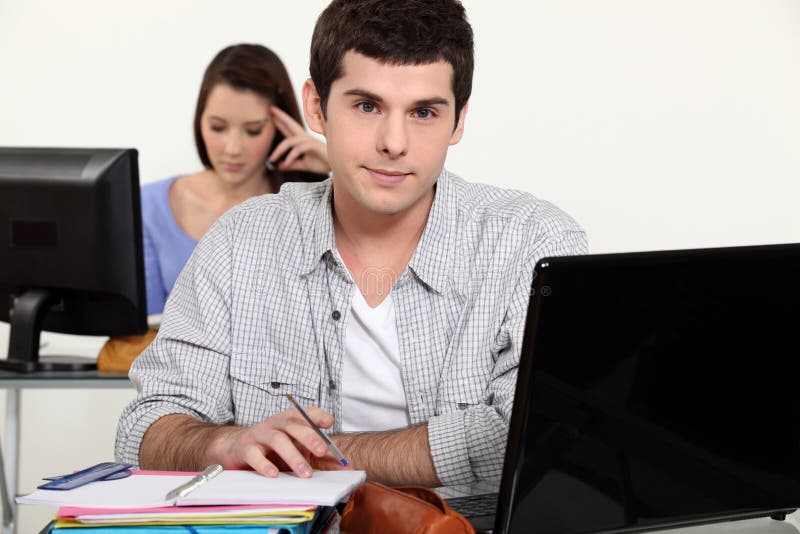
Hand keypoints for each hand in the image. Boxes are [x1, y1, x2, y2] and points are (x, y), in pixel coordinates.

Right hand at [214, 406, 347, 477]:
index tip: (329, 422)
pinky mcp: (246, 449)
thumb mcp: (297, 449)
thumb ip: (320, 456)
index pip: (305, 413)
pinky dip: (265, 465)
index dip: (317, 415)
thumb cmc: (273, 449)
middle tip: (322, 451)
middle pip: (293, 425)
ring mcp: (260, 434)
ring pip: (278, 440)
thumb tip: (344, 465)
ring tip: (305, 473)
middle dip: (309, 437)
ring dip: (293, 457)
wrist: (238, 449)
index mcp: (290, 420)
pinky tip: (274, 474)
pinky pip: (255, 455)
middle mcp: (275, 423)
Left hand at [269, 106, 329, 173]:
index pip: (289, 129)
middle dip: (281, 116)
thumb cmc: (323, 163)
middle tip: (270, 109)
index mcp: (303, 140)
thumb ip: (292, 164)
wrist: (337, 165)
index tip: (272, 116)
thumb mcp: (304, 165)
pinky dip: (291, 156)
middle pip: (291, 124)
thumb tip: (280, 166)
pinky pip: (298, 149)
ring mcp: (309, 140)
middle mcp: (305, 138)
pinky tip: (286, 164)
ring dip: (279, 150)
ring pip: (290, 141)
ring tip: (272, 159)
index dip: (280, 122)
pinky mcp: (313, 145)